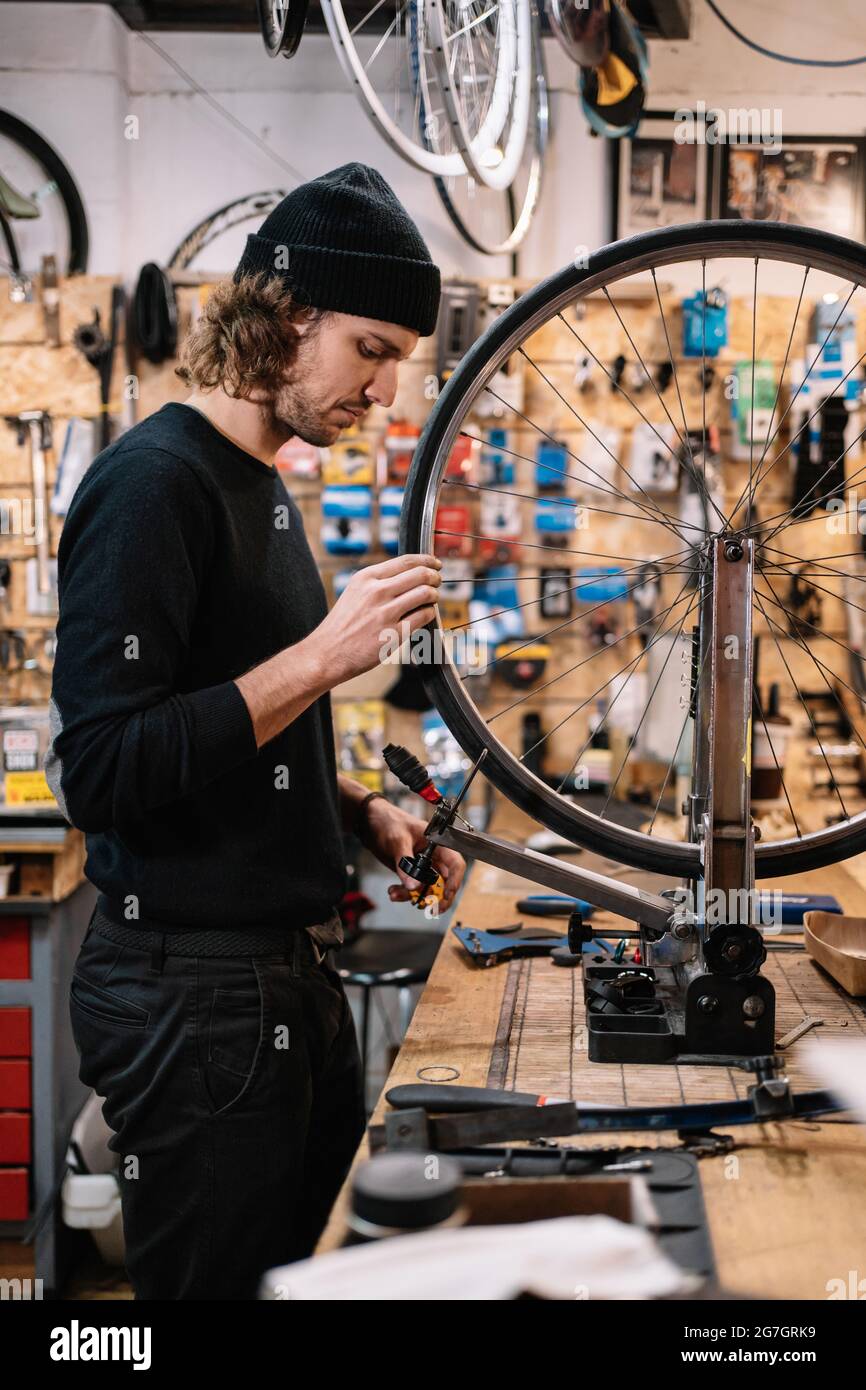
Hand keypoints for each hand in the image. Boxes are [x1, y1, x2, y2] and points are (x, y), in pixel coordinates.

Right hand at [309, 554, 441, 685]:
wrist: (327, 653)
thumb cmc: (342, 625)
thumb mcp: (355, 592)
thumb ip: (378, 582)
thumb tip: (409, 576)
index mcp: (366, 578)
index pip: (406, 561)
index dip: (427, 560)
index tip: (435, 564)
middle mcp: (376, 592)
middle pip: (420, 575)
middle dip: (434, 577)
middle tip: (437, 582)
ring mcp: (385, 613)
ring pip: (425, 594)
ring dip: (434, 596)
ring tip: (432, 599)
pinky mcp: (393, 634)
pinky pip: (423, 616)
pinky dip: (430, 614)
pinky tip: (425, 615)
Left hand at [361, 798, 465, 913]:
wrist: (370, 821)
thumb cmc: (389, 822)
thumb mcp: (398, 841)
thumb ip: (405, 864)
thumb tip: (413, 887)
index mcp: (438, 843)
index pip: (455, 864)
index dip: (455, 881)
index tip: (446, 895)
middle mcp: (433, 856)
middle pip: (444, 881)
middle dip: (435, 896)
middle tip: (426, 907)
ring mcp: (422, 865)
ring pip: (427, 888)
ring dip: (414, 896)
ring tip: (395, 894)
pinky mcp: (410, 871)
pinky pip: (413, 888)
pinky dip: (404, 893)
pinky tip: (392, 892)